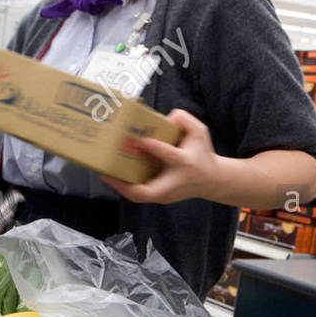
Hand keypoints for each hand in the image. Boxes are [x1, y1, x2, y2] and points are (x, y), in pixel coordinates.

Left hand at [100, 109, 222, 204]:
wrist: (211, 180)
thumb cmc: (202, 153)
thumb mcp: (200, 132)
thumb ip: (184, 119)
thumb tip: (165, 117)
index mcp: (186, 162)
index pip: (172, 157)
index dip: (158, 149)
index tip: (143, 140)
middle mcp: (174, 181)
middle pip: (149, 191)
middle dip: (126, 185)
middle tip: (107, 173)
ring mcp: (167, 194)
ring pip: (140, 197)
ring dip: (120, 187)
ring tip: (103, 174)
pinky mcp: (161, 198)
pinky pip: (139, 195)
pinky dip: (125, 187)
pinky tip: (112, 177)